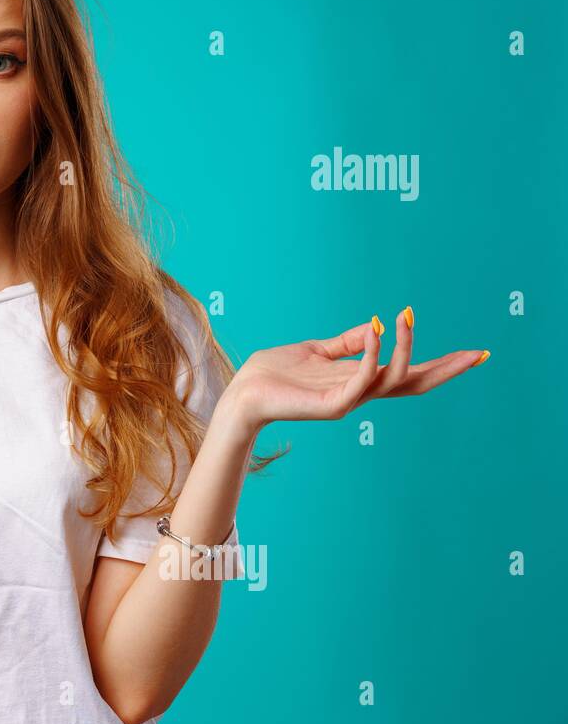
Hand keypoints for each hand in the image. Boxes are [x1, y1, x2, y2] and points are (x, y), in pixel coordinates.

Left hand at [227, 307, 488, 431]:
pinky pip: (360, 379)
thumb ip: (346, 343)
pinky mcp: (331, 405)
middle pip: (414, 383)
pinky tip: (376, 330)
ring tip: (406, 318)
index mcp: (358, 381)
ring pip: (392, 378)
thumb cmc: (275, 373)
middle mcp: (359, 393)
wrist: (244, 392)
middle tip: (478, 354)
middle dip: (447, 369)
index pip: (408, 373)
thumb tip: (374, 325)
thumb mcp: (316, 351)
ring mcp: (348, 400)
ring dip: (404, 347)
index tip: (475, 353)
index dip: (439, 363)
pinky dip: (371, 355)